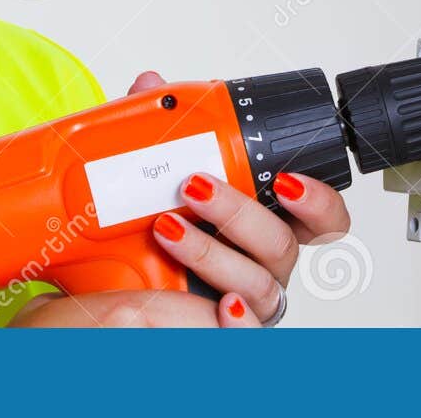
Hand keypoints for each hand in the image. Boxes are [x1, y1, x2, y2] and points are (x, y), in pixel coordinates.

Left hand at [8, 71, 352, 327]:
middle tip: (196, 187)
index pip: (319, 219)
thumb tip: (150, 86)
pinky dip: (238, 320)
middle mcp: (262, 267)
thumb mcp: (147, 182)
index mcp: (263, 226)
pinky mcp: (220, 332)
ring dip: (214, 252)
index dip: (318, 201)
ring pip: (257, 283)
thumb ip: (154, 135)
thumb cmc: (145, 239)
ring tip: (168, 228)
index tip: (287, 179)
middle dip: (241, 213)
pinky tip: (217, 303)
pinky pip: (246, 334)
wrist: (100, 296)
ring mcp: (244, 304)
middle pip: (284, 245)